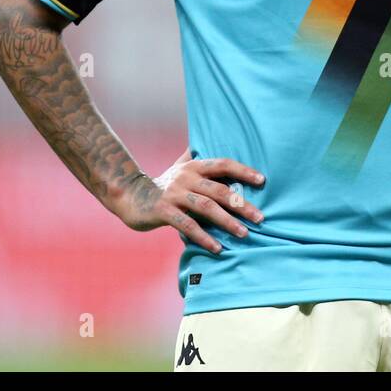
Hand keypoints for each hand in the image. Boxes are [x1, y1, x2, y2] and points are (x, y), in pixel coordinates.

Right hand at [113, 150, 264, 254]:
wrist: (127, 195)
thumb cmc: (162, 183)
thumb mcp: (180, 167)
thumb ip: (197, 158)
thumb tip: (212, 142)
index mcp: (194, 166)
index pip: (223, 164)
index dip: (243, 170)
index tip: (263, 180)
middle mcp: (186, 177)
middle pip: (219, 190)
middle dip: (242, 204)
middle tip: (260, 217)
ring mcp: (174, 194)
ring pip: (206, 207)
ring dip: (227, 222)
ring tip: (244, 233)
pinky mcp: (163, 211)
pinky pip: (188, 225)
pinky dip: (204, 237)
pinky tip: (218, 248)